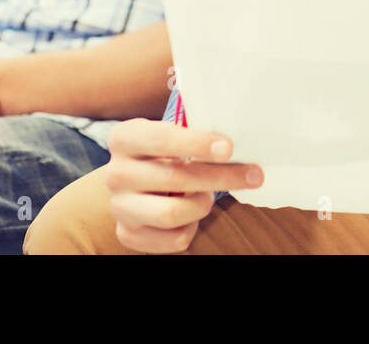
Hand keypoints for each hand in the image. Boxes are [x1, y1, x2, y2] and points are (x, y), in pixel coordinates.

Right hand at [105, 118, 263, 253]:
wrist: (135, 184)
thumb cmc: (166, 153)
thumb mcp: (172, 132)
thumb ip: (195, 129)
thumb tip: (241, 134)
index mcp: (124, 138)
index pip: (160, 139)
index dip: (196, 144)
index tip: (228, 149)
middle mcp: (115, 173)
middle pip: (174, 177)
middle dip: (221, 177)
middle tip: (253, 175)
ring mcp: (119, 206)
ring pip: (172, 213)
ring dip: (203, 204)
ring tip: (210, 196)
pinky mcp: (128, 234)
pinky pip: (173, 238)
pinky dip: (192, 227)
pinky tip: (193, 215)